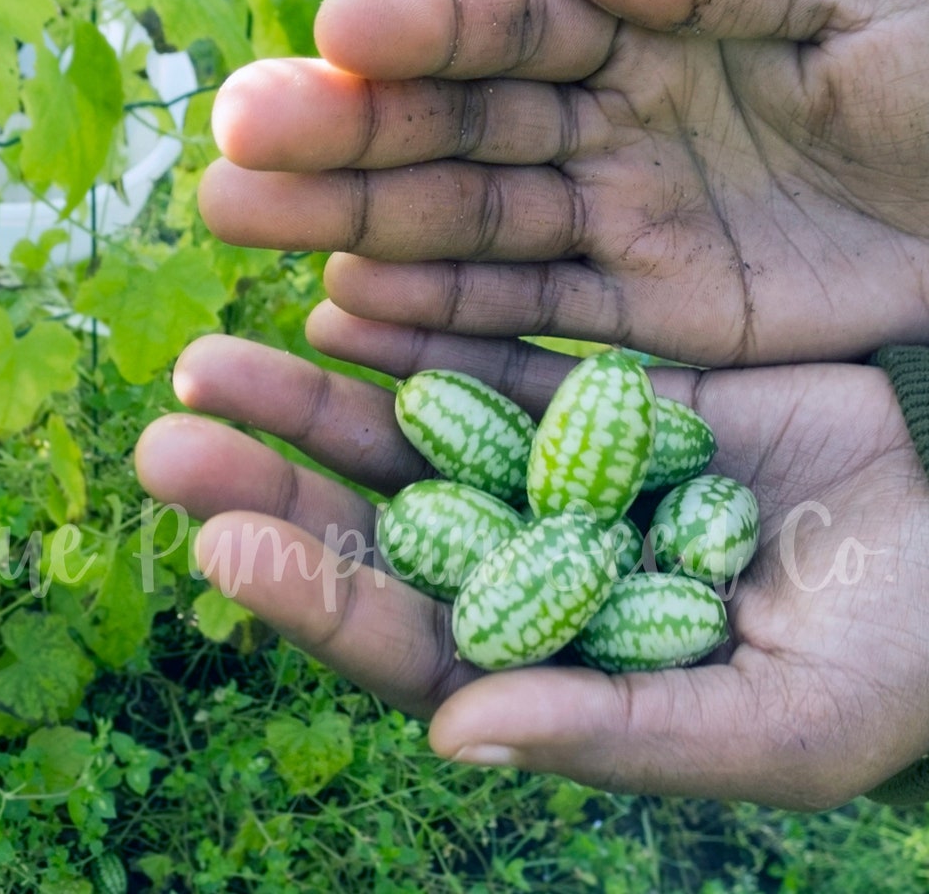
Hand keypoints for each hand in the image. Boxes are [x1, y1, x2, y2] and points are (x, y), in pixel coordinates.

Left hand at [135, 305, 928, 808]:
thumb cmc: (885, 663)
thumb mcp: (774, 721)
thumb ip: (616, 732)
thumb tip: (459, 735)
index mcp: (550, 656)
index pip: (407, 636)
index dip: (315, 594)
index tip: (224, 541)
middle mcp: (530, 556)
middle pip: (379, 523)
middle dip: (277, 479)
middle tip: (174, 436)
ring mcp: (557, 466)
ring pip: (412, 429)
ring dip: (316, 395)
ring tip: (218, 359)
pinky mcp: (601, 389)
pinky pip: (493, 350)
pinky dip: (421, 327)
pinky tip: (341, 298)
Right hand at [203, 0, 928, 365]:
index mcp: (647, 18)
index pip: (512, 18)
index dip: (422, 26)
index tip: (330, 39)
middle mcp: (604, 121)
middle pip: (455, 128)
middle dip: (342, 137)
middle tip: (229, 151)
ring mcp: (614, 223)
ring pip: (466, 227)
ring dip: (358, 228)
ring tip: (250, 225)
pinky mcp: (641, 317)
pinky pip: (527, 319)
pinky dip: (439, 319)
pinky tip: (349, 312)